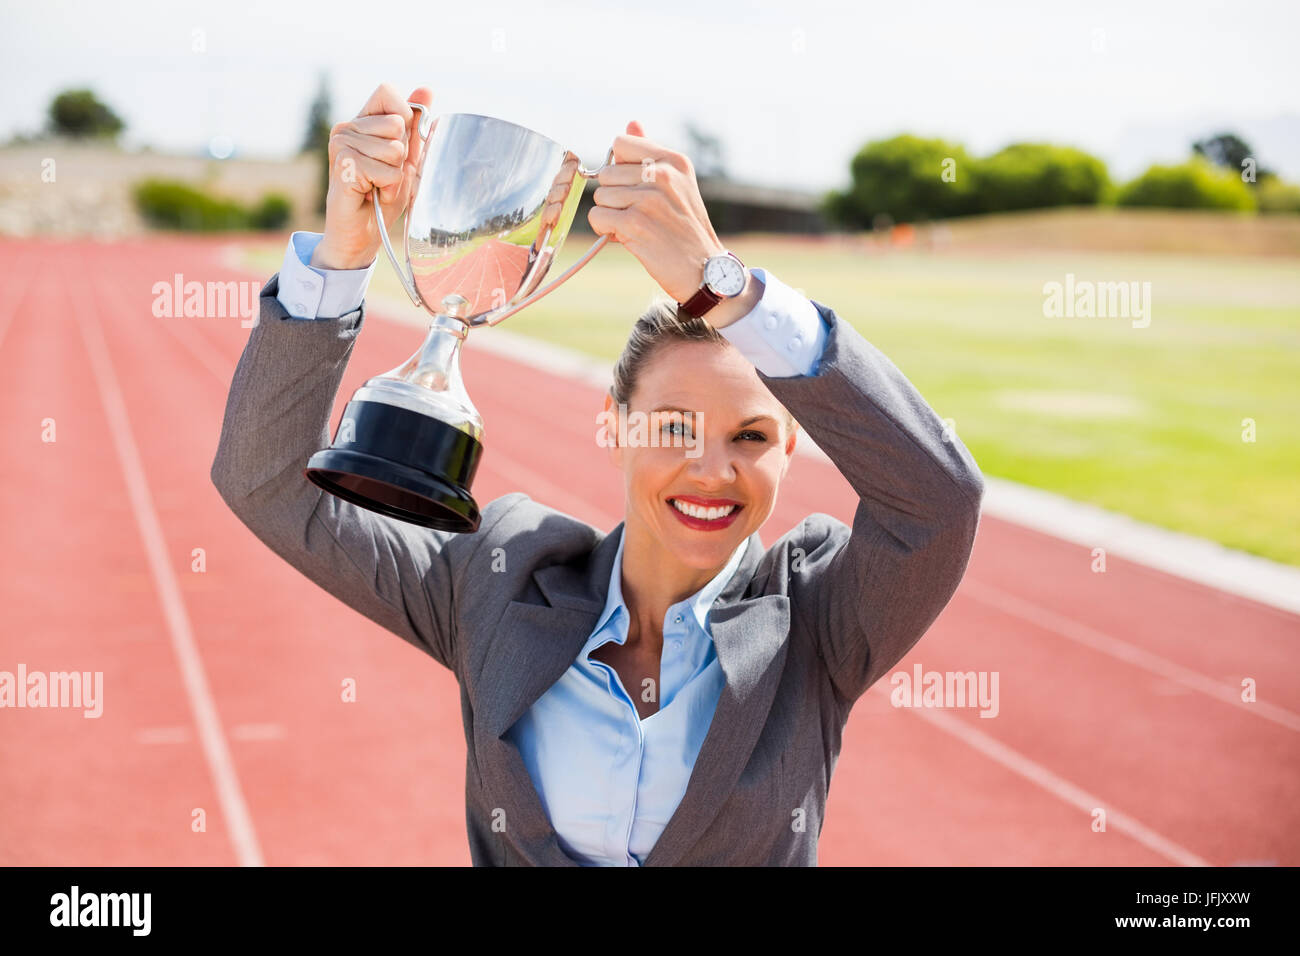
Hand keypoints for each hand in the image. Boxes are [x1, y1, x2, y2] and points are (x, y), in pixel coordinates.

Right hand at [313, 83, 432, 270]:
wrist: (362, 235)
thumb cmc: (383, 198)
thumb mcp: (407, 160)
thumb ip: (416, 128)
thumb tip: (427, 89)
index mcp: (362, 122)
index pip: (387, 92)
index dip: (403, 118)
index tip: (398, 147)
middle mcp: (347, 127)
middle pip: (398, 124)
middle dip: (402, 157)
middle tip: (384, 175)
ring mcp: (341, 144)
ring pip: (395, 149)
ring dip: (395, 176)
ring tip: (378, 187)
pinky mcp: (343, 164)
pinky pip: (387, 170)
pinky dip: (388, 187)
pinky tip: (372, 195)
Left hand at [587, 121, 727, 303]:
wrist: (705, 270)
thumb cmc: (686, 228)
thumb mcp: (678, 182)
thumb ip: (650, 153)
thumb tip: (631, 123)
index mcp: (673, 160)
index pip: (620, 144)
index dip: (620, 168)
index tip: (635, 187)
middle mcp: (662, 174)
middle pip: (606, 173)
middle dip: (615, 195)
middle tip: (639, 213)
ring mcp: (648, 198)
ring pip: (600, 197)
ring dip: (611, 215)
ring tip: (637, 226)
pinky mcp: (634, 223)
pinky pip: (597, 217)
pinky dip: (606, 231)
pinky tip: (629, 238)